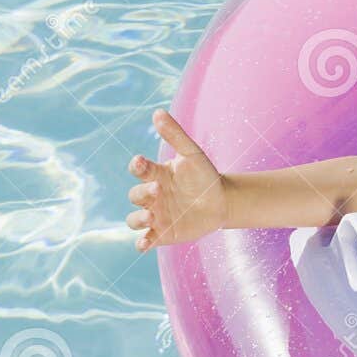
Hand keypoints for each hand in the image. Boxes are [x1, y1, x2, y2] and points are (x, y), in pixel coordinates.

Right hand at [126, 108, 227, 251]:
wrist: (222, 202)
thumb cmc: (204, 176)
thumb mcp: (193, 155)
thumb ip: (176, 135)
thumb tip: (158, 112)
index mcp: (156, 175)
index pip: (139, 170)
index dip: (137, 166)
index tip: (141, 162)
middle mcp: (151, 196)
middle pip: (135, 195)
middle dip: (143, 193)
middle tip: (159, 189)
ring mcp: (155, 216)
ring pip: (134, 220)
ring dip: (138, 219)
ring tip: (152, 216)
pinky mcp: (162, 234)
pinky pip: (145, 240)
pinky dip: (142, 243)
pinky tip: (145, 244)